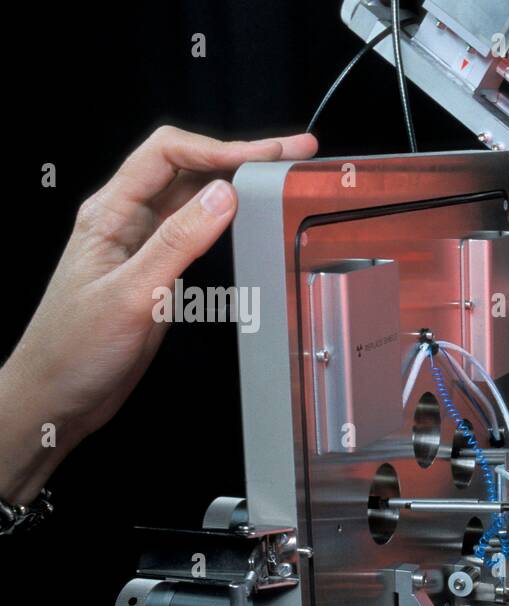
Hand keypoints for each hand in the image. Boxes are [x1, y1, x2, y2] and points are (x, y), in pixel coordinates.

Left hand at [0, 125, 317, 503]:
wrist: (57, 396)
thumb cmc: (74, 349)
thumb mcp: (131, 295)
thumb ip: (177, 243)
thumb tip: (223, 196)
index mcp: (110, 213)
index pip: (167, 154)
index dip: (220, 148)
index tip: (266, 156)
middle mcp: (127, 220)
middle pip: (187, 167)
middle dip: (240, 154)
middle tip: (292, 151)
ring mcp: (143, 245)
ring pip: (194, 196)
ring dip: (237, 181)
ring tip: (280, 174)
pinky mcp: (157, 270)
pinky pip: (196, 230)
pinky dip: (228, 216)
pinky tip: (250, 216)